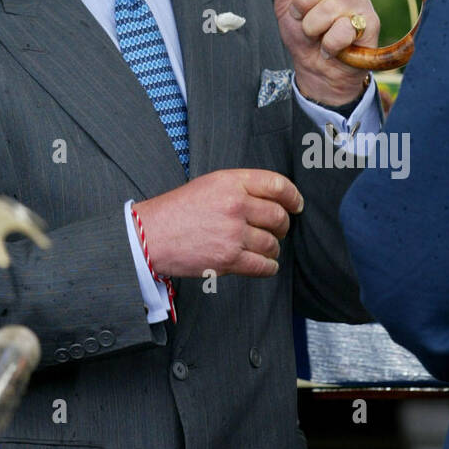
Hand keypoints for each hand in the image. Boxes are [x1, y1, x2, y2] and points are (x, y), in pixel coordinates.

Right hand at [134, 169, 302, 278]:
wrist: (151, 235)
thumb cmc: (177, 210)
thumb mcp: (208, 185)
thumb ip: (240, 188)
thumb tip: (273, 200)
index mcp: (230, 182)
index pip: (277, 185)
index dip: (293, 197)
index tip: (296, 205)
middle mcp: (235, 205)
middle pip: (279, 217)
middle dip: (283, 226)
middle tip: (277, 230)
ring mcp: (233, 233)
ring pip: (273, 244)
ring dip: (272, 248)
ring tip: (261, 247)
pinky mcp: (229, 259)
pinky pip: (264, 266)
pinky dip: (268, 267)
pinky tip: (262, 264)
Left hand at [261, 0, 379, 105]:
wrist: (316, 70)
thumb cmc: (303, 34)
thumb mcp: (284, 5)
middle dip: (302, 3)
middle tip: (300, 17)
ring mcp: (361, 3)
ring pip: (332, 6)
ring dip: (312, 26)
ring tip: (314, 34)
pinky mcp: (370, 24)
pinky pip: (343, 29)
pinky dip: (328, 43)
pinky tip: (329, 47)